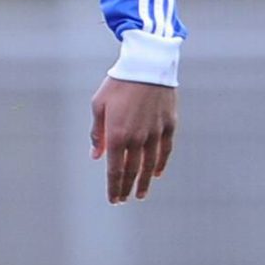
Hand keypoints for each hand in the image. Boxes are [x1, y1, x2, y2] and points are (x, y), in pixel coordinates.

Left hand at [91, 76, 176, 203]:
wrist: (147, 64)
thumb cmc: (118, 83)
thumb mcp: (99, 104)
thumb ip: (97, 133)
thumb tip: (95, 155)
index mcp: (117, 134)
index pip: (115, 169)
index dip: (114, 187)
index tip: (113, 199)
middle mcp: (137, 138)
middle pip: (132, 171)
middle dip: (126, 188)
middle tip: (123, 199)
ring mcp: (155, 133)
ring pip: (150, 165)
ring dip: (145, 182)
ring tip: (141, 194)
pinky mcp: (169, 125)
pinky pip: (165, 150)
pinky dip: (161, 164)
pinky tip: (157, 173)